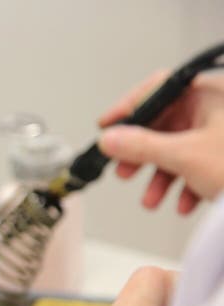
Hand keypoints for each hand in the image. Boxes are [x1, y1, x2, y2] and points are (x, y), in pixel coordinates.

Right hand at [98, 70, 223, 214]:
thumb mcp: (185, 156)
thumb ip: (141, 147)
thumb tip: (110, 139)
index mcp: (208, 93)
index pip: (155, 90)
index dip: (126, 109)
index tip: (105, 128)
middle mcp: (217, 107)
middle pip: (165, 125)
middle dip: (143, 155)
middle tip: (125, 172)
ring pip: (180, 149)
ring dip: (162, 178)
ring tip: (153, 200)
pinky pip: (198, 164)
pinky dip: (186, 184)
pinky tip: (184, 203)